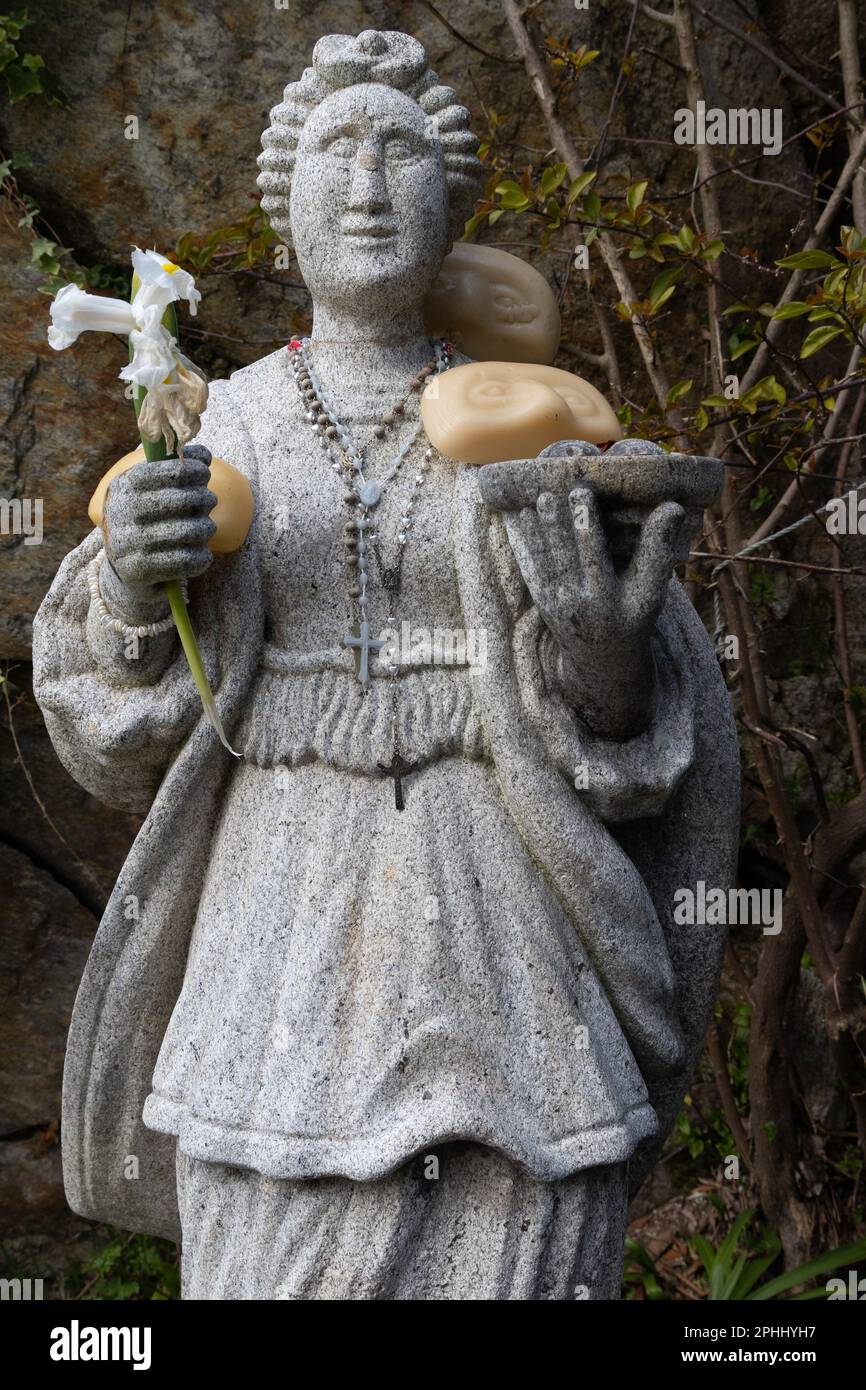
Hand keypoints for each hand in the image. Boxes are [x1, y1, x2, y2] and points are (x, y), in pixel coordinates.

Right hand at [102, 444, 216, 607]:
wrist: (126, 572)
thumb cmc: (148, 522)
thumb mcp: (152, 492)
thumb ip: (175, 470)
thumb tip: (204, 454)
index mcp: (123, 487)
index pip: (161, 471)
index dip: (189, 469)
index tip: (204, 473)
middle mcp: (120, 512)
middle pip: (180, 499)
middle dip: (203, 498)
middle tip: (208, 502)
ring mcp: (128, 543)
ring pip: (188, 530)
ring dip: (205, 528)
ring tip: (205, 528)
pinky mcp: (139, 570)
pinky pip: (186, 560)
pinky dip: (202, 556)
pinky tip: (202, 554)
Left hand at [503, 481, 685, 736]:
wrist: (603, 661)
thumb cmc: (634, 617)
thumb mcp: (652, 592)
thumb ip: (658, 550)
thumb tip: (671, 506)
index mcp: (608, 599)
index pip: (595, 554)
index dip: (586, 522)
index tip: (581, 492)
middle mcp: (578, 603)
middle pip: (564, 555)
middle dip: (557, 522)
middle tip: (551, 490)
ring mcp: (556, 604)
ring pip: (543, 559)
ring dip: (537, 528)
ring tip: (537, 497)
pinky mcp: (542, 602)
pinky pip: (530, 568)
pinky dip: (524, 543)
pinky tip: (519, 516)